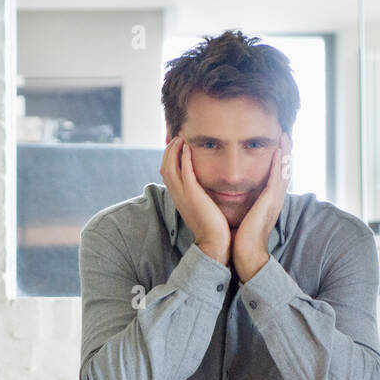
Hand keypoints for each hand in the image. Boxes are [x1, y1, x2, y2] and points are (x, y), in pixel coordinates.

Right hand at [160, 136, 230, 265]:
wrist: (215, 244)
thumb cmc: (213, 229)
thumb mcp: (203, 208)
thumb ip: (201, 196)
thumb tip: (206, 189)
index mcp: (179, 198)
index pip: (167, 173)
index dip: (169, 157)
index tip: (176, 145)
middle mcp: (177, 196)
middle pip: (164, 167)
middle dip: (168, 150)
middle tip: (176, 136)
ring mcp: (183, 196)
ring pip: (170, 167)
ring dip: (174, 150)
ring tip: (180, 137)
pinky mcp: (193, 195)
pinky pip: (184, 172)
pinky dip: (183, 158)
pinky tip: (187, 147)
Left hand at [233, 132, 290, 281]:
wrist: (246, 254)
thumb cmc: (242, 237)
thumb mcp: (244, 215)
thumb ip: (244, 203)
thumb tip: (235, 195)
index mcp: (268, 200)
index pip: (276, 174)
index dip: (278, 159)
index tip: (276, 143)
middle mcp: (275, 198)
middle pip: (284, 168)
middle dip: (286, 150)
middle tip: (285, 132)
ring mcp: (275, 199)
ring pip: (285, 169)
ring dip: (286, 151)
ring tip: (285, 134)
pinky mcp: (270, 201)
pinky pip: (277, 177)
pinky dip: (280, 162)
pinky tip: (279, 149)